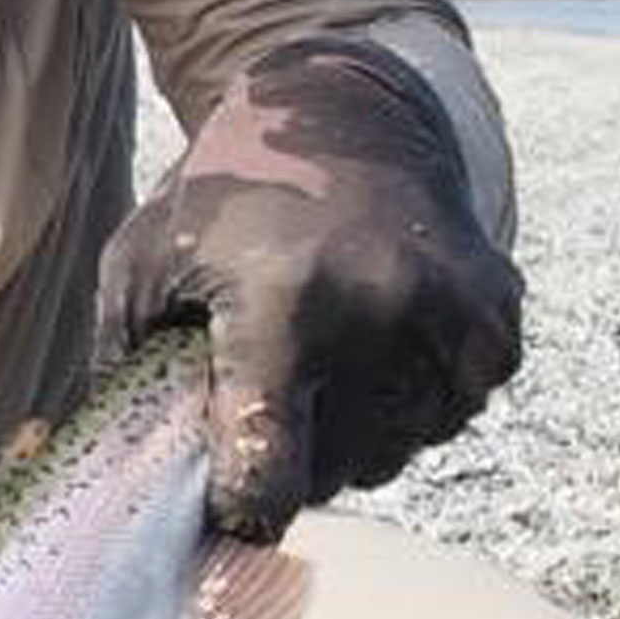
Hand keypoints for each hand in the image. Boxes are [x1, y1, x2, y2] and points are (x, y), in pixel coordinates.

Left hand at [97, 34, 523, 538]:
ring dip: (351, 438)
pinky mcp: (498, 320)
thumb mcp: (141, 266)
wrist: (340, 110)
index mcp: (283, 301)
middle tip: (261, 406)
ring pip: (394, 453)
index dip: (243, 506)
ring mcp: (451, 315)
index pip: (272, 464)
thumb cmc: (220, 197)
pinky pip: (449, 417)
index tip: (227, 508)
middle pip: (335, 470)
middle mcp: (381, 310)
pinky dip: (408, 408)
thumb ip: (127, 370)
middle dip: (291, 463)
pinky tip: (372, 352)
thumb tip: (122, 477)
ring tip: (317, 363)